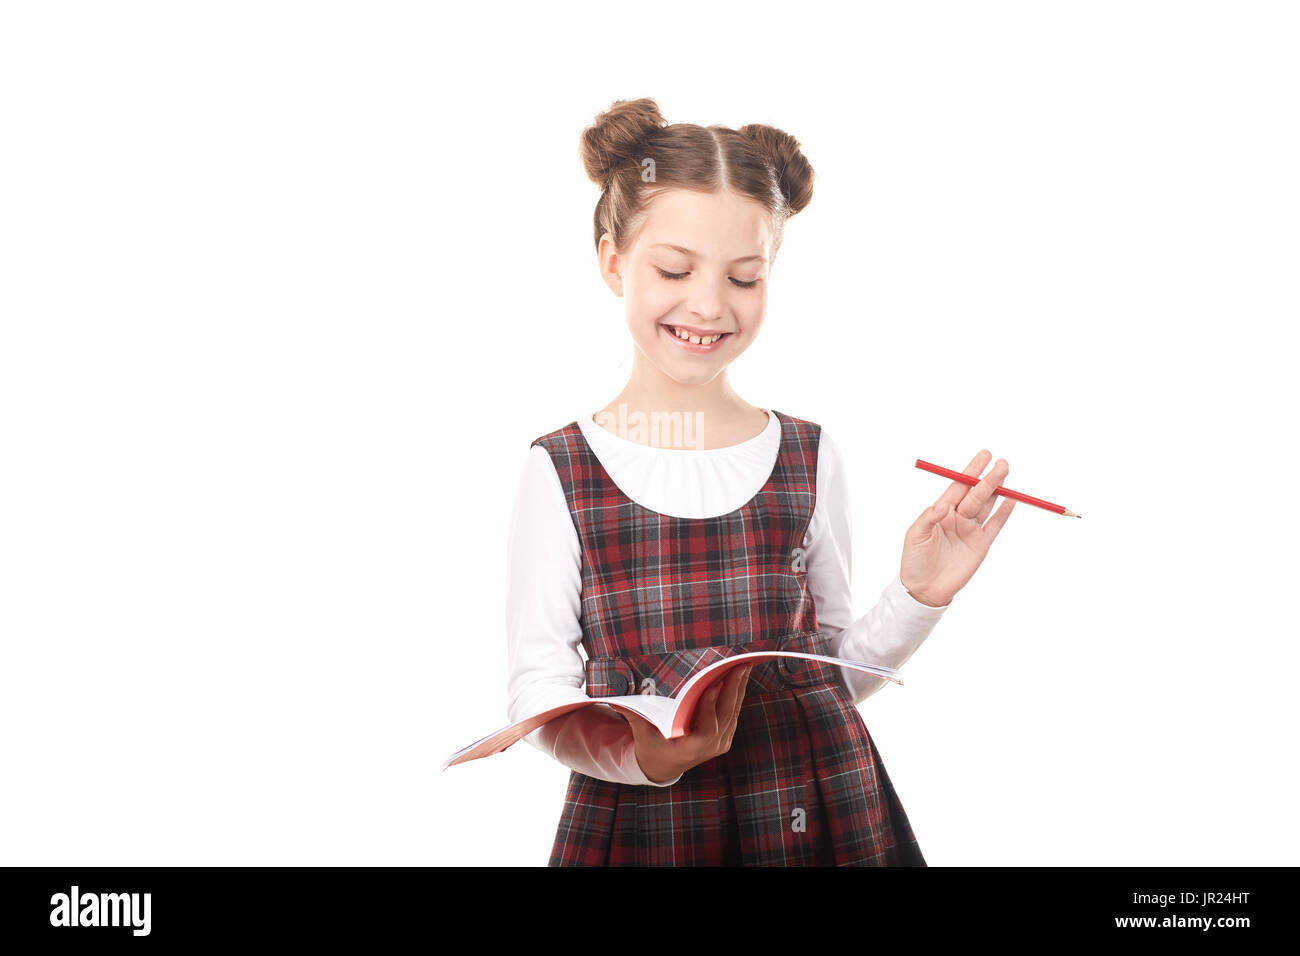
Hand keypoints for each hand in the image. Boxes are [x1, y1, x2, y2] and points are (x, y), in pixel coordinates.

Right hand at [610, 664, 755, 783]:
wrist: (665, 765)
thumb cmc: (652, 747)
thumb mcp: (642, 735)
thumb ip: (634, 717)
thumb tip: (615, 700)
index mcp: (691, 749)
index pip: (706, 728)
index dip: (709, 708)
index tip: (712, 686)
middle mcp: (711, 747)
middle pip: (726, 715)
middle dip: (733, 688)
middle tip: (739, 665)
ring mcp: (721, 742)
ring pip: (734, 711)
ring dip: (739, 687)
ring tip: (744, 664)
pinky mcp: (726, 735)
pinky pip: (734, 711)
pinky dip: (738, 693)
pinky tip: (740, 675)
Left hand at [899, 450, 1015, 607]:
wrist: (924, 589)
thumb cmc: (914, 560)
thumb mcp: (915, 535)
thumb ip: (929, 518)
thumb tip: (943, 505)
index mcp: (941, 511)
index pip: (959, 486)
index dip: (971, 471)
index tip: (984, 456)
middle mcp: (958, 517)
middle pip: (976, 494)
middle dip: (988, 478)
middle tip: (1002, 463)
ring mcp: (970, 530)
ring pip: (986, 505)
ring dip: (996, 490)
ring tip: (1005, 473)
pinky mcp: (981, 545)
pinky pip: (995, 526)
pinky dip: (1004, 513)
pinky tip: (1011, 500)